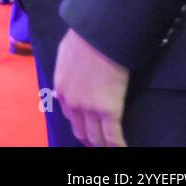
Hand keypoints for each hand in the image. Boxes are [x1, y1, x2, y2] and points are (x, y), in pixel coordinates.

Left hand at [53, 28, 128, 146]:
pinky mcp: (108, 110)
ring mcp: (89, 108)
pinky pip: (113, 136)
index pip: (69, 116)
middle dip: (91, 140)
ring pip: (96, 137)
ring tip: (112, 148)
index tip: (89, 127)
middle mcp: (72, 103)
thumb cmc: (83, 40)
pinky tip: (125, 149)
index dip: (80, 124)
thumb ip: (64, 72)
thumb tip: (65, 81)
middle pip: (81, 131)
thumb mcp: (64, 55)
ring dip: (104, 145)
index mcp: (61, 89)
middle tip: (101, 144)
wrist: (98, 36)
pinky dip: (119, 146)